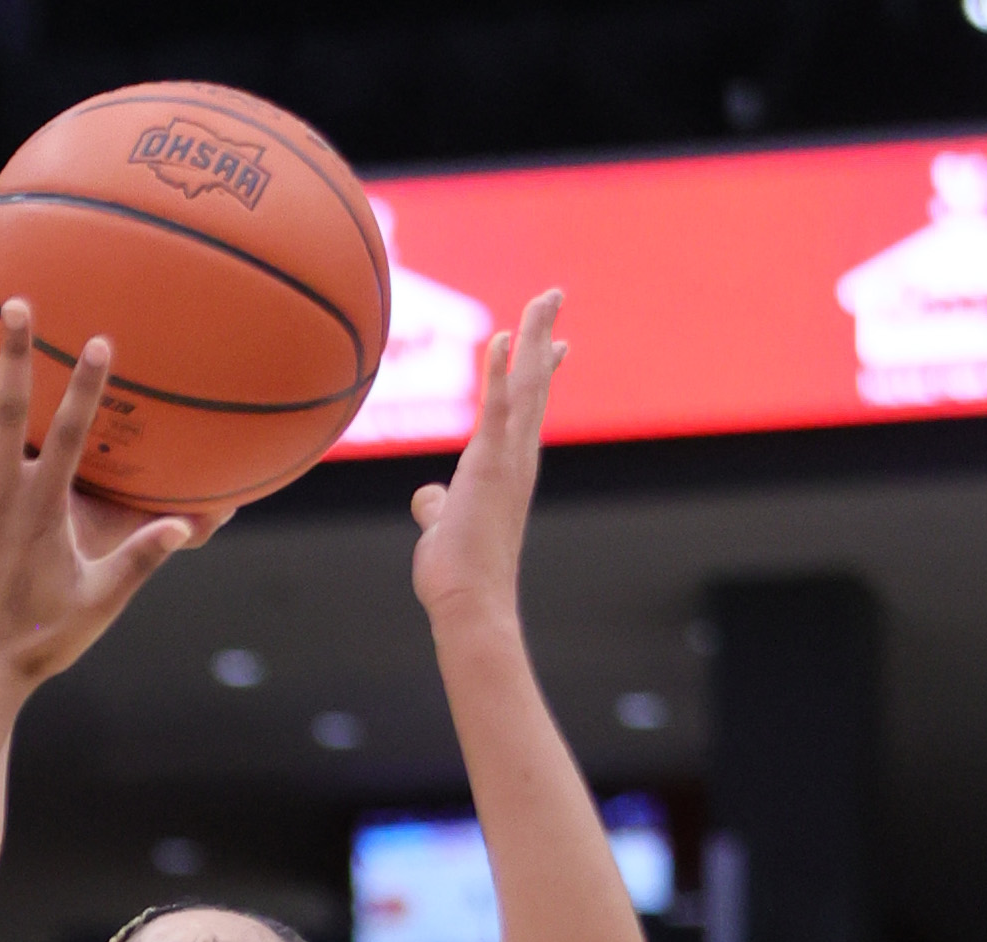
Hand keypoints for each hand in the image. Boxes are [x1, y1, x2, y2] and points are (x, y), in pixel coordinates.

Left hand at [0, 304, 193, 690]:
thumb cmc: (41, 639)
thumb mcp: (100, 602)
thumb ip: (140, 559)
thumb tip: (186, 524)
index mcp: (43, 507)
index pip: (72, 434)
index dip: (86, 386)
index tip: (100, 340)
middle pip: (6, 409)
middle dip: (13, 352)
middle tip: (16, 302)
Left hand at [411, 290, 565, 628]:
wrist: (468, 603)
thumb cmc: (457, 574)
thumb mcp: (444, 529)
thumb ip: (437, 507)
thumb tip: (428, 499)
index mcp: (506, 468)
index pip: (527, 410)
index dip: (539, 372)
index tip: (558, 343)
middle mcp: (517, 458)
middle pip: (535, 384)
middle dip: (544, 336)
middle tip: (554, 294)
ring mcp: (508, 461)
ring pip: (527, 387)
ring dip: (534, 338)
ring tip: (545, 297)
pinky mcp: (490, 467)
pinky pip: (497, 410)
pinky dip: (500, 374)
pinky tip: (502, 338)